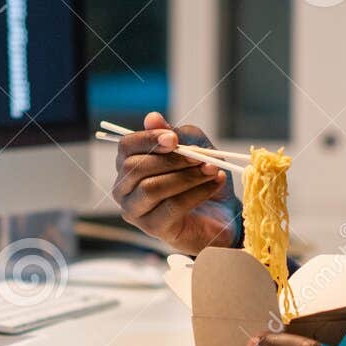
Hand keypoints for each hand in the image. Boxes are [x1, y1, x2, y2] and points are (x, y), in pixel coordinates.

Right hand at [113, 111, 240, 254]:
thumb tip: (152, 117)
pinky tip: (214, 184)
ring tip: (211, 170)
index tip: (174, 139)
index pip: (126, 147)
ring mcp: (136, 211)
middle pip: (135, 167)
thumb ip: (176, 133)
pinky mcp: (153, 228)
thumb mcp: (194, 148)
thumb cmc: (201, 178)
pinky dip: (197, 193)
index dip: (148, 139)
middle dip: (171, 159)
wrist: (221, 213)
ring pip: (151, 188)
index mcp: (129, 165)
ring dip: (186, 176)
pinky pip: (171, 207)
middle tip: (199, 157)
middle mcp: (124, 189)